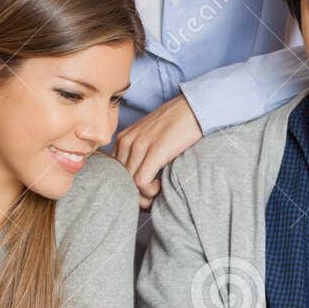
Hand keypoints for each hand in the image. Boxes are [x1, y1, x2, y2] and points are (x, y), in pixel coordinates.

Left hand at [114, 94, 202, 208]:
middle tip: (149, 199)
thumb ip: (142, 151)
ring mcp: (139, 146)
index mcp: (124, 138)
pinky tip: (162, 186)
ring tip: (157, 193)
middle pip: (119, 180)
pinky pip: (141, 182)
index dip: (125, 186)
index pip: (113, 171)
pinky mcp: (154, 152)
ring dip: (142, 195)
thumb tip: (140, 176)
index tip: (141, 192)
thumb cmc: (177, 124)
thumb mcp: (152, 135)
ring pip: (128, 183)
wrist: (195, 107)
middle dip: (133, 195)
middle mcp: (127, 141)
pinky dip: (150, 191)